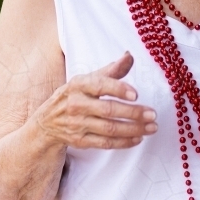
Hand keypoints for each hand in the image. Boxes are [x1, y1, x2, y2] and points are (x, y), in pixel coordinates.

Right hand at [34, 51, 156, 149]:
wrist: (47, 122)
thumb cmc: (75, 95)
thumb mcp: (88, 79)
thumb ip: (112, 70)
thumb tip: (130, 56)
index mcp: (79, 85)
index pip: (99, 85)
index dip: (118, 89)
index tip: (136, 94)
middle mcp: (76, 104)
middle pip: (108, 110)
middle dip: (133, 113)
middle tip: (153, 114)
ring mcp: (77, 124)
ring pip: (109, 129)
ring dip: (134, 129)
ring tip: (152, 127)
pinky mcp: (80, 141)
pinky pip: (105, 143)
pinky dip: (124, 142)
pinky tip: (139, 138)